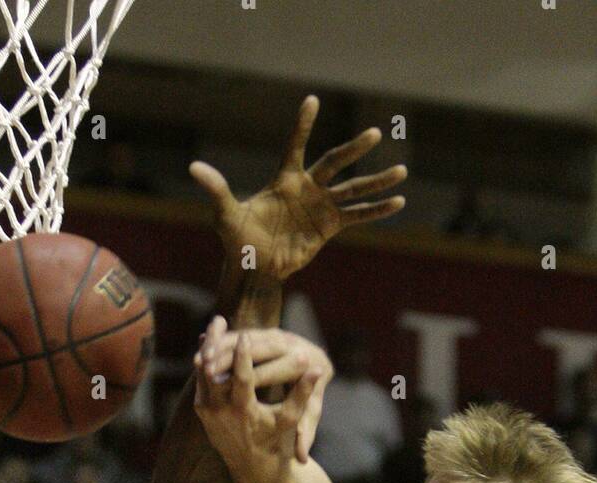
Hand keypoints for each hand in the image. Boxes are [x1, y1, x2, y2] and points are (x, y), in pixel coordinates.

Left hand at [191, 95, 406, 282]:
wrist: (255, 267)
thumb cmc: (238, 239)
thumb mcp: (226, 214)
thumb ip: (217, 190)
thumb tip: (194, 167)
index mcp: (284, 179)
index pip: (296, 145)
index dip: (303, 125)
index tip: (312, 101)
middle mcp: (306, 188)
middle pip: (335, 163)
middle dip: (354, 149)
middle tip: (376, 133)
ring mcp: (320, 206)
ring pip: (353, 189)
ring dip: (377, 181)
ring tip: (402, 171)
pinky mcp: (329, 227)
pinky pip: (358, 216)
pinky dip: (377, 210)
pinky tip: (397, 203)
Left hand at [194, 329, 322, 482]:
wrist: (252, 467)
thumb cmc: (277, 441)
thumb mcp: (291, 420)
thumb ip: (302, 394)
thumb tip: (317, 370)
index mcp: (244, 412)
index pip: (240, 378)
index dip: (242, 355)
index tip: (246, 335)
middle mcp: (220, 411)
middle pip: (213, 369)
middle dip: (216, 343)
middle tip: (220, 319)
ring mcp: (207, 411)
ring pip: (202, 371)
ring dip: (207, 347)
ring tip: (215, 324)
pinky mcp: (201, 410)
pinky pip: (200, 379)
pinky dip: (205, 360)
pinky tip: (211, 342)